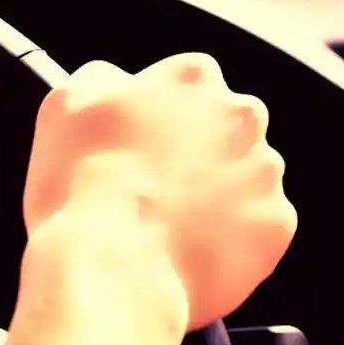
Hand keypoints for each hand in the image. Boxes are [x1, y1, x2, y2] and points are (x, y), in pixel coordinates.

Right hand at [22, 53, 296, 330]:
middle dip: (196, 153)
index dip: (158, 118)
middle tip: (154, 188)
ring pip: (243, 179)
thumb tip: (117, 84)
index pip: (185, 85)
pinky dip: (230, 241)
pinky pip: (255, 230)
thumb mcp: (66, 101)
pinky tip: (189, 251)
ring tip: (168, 226)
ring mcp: (265, 172)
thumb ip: (104, 79)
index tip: (139, 145)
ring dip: (216, 195)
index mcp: (193, 77)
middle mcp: (242, 116)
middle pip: (224, 128)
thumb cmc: (82, 184)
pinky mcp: (276, 225)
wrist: (111, 267)